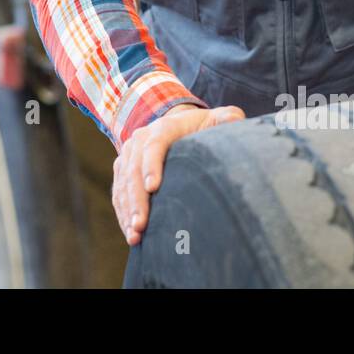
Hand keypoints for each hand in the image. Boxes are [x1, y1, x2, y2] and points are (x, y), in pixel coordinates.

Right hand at [112, 102, 244, 245]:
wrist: (176, 124)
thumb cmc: (201, 127)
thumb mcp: (216, 118)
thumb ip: (227, 118)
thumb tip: (234, 120)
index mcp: (164, 127)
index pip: (154, 144)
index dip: (152, 165)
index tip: (154, 187)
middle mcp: (140, 139)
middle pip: (133, 169)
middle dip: (137, 199)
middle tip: (141, 224)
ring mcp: (128, 155)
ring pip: (123, 184)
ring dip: (127, 210)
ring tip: (135, 235)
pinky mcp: (123, 169)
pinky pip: (118, 193)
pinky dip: (122, 213)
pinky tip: (129, 232)